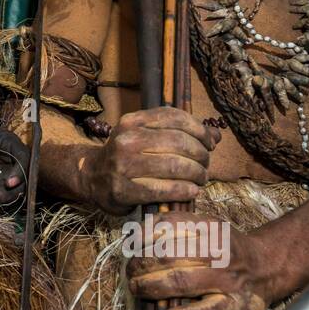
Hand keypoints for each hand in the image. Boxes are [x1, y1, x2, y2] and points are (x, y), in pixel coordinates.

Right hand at [88, 107, 219, 214]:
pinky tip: (191, 191)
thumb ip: (178, 133)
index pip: (175, 118)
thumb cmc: (126, 156)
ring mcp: (123, 166)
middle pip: (179, 143)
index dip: (199, 130)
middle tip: (205, 165)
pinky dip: (183, 191)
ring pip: (174, 166)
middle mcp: (126, 140)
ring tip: (200, 179)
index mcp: (132, 122)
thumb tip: (216, 135)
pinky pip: (163, 190)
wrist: (92, 177)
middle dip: (201, 155)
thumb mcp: (146, 136)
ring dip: (196, 174)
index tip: (210, 142)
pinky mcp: (123, 190)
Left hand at [127, 212, 275, 309]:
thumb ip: (178, 226)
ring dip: (152, 287)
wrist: (268, 267)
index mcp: (210, 229)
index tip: (131, 245)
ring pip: (182, 282)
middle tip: (130, 271)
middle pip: (169, 255)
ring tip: (136, 289)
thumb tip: (137, 231)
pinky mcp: (234, 305)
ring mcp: (226, 280)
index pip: (169, 227)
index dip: (144, 236)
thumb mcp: (207, 226)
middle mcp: (218, 252)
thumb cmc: (227, 247)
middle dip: (142, 264)